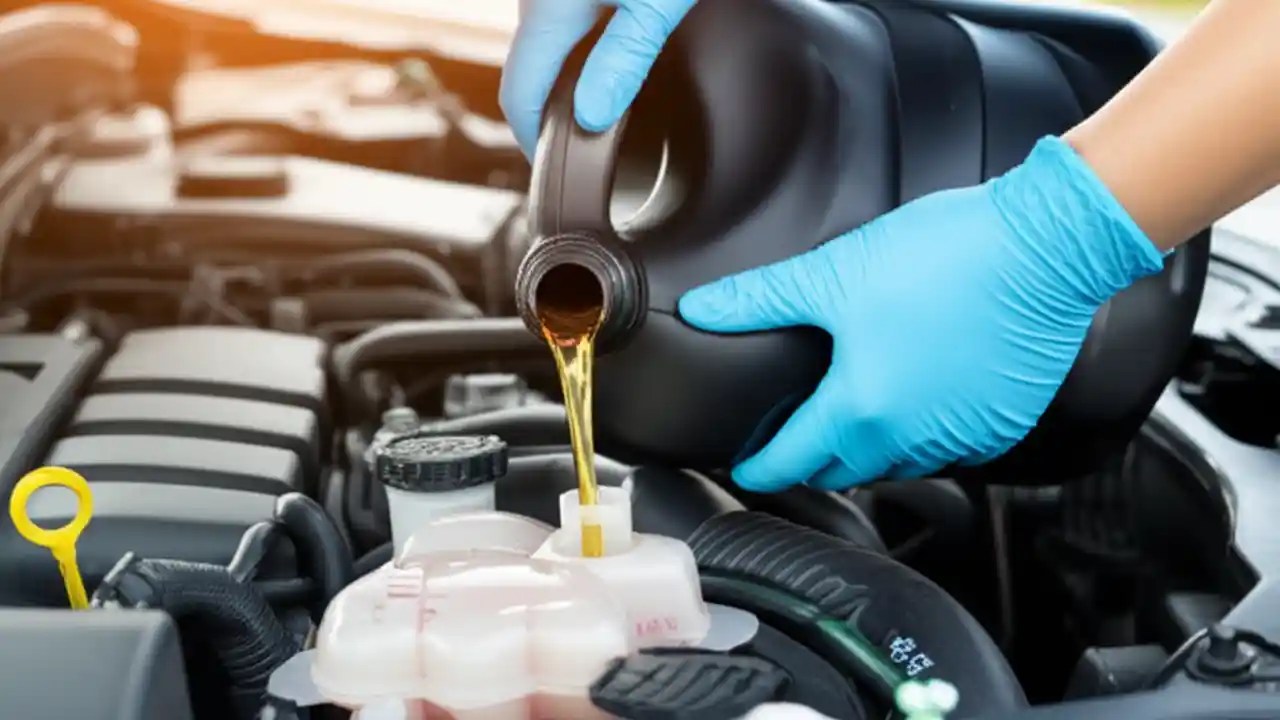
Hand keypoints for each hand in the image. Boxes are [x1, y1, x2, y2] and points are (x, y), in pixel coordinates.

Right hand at [500, 0, 696, 158]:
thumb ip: (624, 59)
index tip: (551, 171)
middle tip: (576, 151)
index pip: (518, 95)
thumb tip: (591, 118)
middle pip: (523, 74)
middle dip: (543, 117)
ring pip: (537, 49)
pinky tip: (597, 66)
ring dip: (555, 85)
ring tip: (589, 116)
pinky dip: (565, 56)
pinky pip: (551, 25)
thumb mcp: (655, 5)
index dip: (532, 140)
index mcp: (548, 9)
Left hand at [678, 137, 1165, 492]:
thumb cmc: (947, 257)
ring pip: (895, 466)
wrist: (1045, 247)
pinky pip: (946, 452)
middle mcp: (910, 440)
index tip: (746, 468)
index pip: (791, 461)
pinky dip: (923, 439)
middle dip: (810, 461)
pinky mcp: (1000, 428)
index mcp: (860, 410)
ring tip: (849, 423)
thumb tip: (703, 309)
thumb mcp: (833, 274)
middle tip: (791, 441)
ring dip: (867, 453)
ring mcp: (960, 439)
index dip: (760, 466)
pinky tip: (916, 406)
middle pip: (842, 471)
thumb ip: (759, 299)